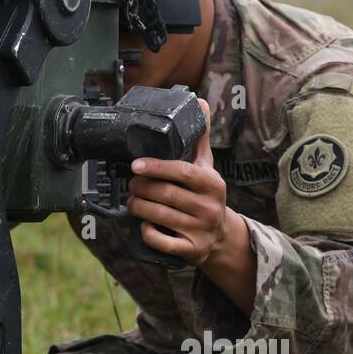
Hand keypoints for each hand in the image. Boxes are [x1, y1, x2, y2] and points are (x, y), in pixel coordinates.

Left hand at [127, 98, 234, 267]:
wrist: (221, 238)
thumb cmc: (206, 196)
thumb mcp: (207, 167)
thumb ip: (199, 138)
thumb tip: (201, 102)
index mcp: (212, 184)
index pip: (182, 172)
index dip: (156, 167)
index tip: (135, 164)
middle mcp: (209, 207)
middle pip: (165, 194)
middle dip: (140, 188)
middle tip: (131, 184)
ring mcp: (201, 230)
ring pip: (160, 216)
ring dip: (138, 207)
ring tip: (132, 200)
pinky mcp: (192, 251)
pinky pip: (163, 242)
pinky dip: (148, 232)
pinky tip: (142, 224)